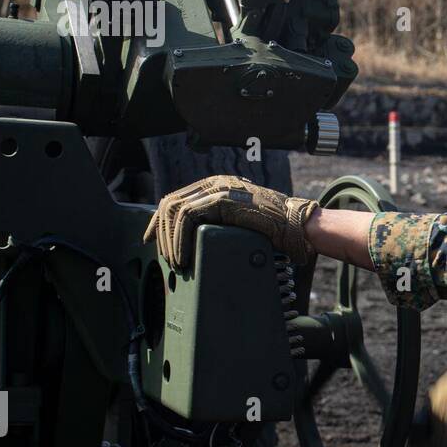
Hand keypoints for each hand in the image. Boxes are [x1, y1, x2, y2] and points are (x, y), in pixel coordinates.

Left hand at [144, 175, 318, 270]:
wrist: (295, 226)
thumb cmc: (271, 230)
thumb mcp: (236, 223)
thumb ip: (215, 223)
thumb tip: (189, 240)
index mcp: (215, 187)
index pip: (175, 200)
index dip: (158, 222)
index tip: (152, 242)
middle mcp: (213, 183)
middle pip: (169, 203)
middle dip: (161, 233)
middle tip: (167, 259)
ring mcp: (218, 188)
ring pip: (174, 209)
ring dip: (170, 240)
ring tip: (177, 262)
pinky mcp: (223, 198)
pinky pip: (188, 216)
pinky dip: (181, 239)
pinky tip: (185, 255)